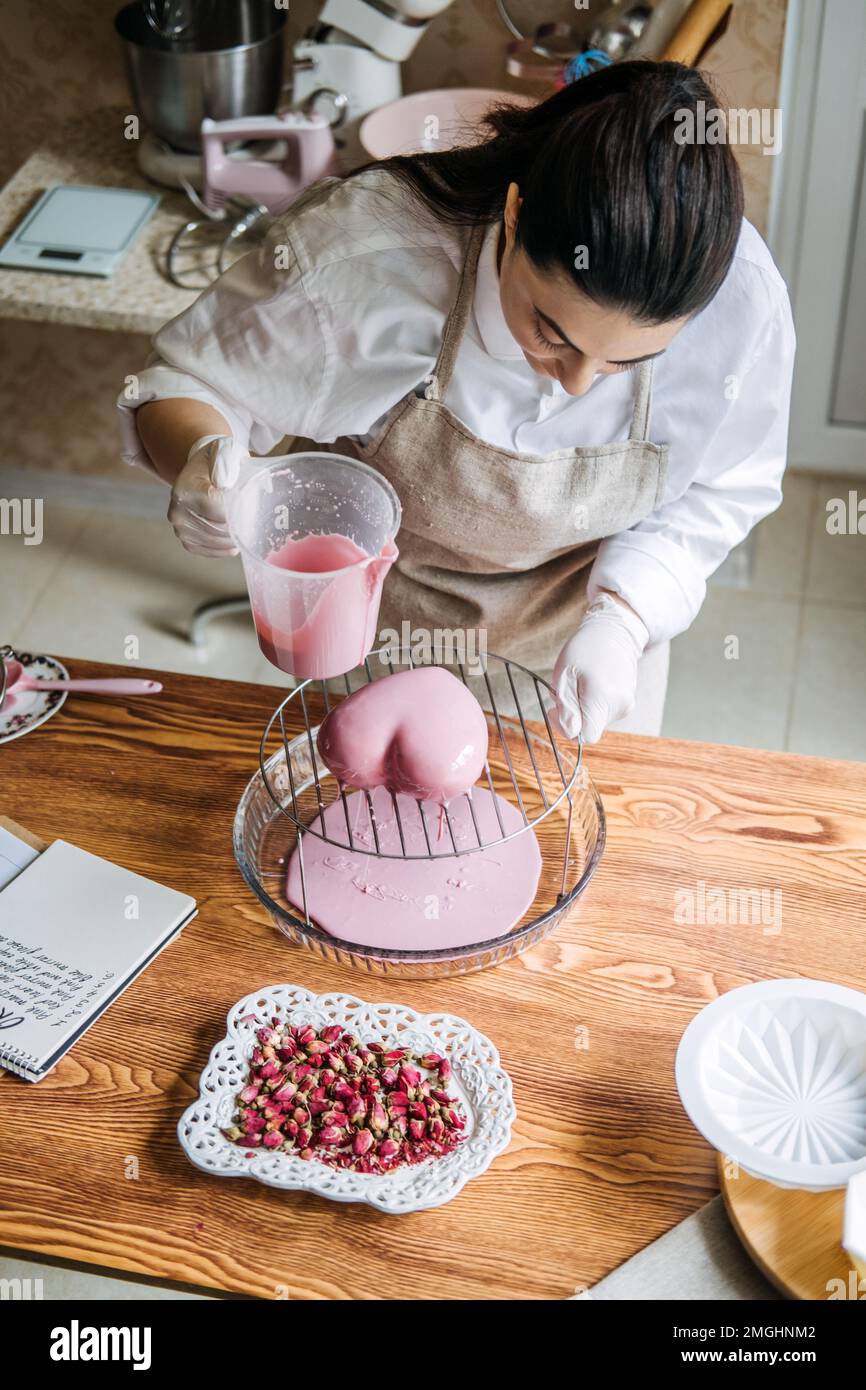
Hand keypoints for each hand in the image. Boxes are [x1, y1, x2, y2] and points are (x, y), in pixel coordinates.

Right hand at [167, 434, 247, 555]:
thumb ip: (226, 461)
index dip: (241, 510)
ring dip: (234, 538)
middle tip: (251, 515)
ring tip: (244, 527)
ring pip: (217, 543)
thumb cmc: (216, 462)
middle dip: (240, 525)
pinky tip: (233, 540)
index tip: (250, 501)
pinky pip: (210, 551)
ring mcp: (180, 528)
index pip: (221, 511)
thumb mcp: (223, 451)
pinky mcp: (186, 540)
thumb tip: (224, 481)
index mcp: (186, 490)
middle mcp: (177, 511)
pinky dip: (225, 548)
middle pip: (220, 530)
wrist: (201, 472)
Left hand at [552, 592, 648, 742]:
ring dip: (581, 708)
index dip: (566, 728)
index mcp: (602, 700)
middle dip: (572, 715)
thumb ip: (567, 707)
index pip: (585, 736)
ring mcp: (626, 705)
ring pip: (595, 721)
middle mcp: (619, 707)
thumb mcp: (565, 675)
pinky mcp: (627, 702)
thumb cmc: (585, 649)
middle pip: (589, 729)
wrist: (614, 631)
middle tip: (564, 690)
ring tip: (578, 683)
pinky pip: (603, 713)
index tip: (554, 709)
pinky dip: (592, 704)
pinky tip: (590, 684)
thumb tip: (571, 732)